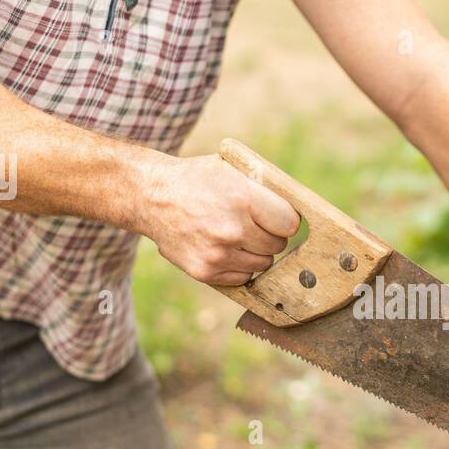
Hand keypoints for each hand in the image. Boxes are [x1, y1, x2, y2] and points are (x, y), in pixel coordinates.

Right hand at [140, 154, 300, 284]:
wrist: (151, 197)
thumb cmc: (197, 181)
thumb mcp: (232, 170)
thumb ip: (264, 190)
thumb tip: (297, 213)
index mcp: (243, 199)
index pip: (290, 224)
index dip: (284, 220)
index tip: (277, 218)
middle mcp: (232, 229)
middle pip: (277, 246)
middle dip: (269, 236)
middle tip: (253, 225)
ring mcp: (218, 254)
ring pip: (262, 264)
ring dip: (255, 252)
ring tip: (236, 235)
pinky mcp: (205, 272)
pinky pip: (242, 278)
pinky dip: (238, 267)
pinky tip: (224, 249)